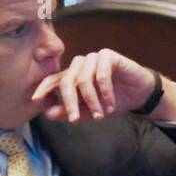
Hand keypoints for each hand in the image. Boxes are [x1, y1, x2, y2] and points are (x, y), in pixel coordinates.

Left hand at [31, 48, 175, 122]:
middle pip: (66, 80)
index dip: (43, 88)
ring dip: (91, 100)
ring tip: (100, 114)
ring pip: (83, 79)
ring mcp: (94, 59)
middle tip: (75, 119)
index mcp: (74, 76)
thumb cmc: (115, 101)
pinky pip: (101, 74)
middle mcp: (81, 65)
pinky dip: (105, 92)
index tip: (35, 100)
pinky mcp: (108, 56)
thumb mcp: (90, 112)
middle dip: (70, 102)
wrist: (140, 95)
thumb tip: (47, 114)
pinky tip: (110, 104)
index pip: (54, 79)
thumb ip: (70, 112)